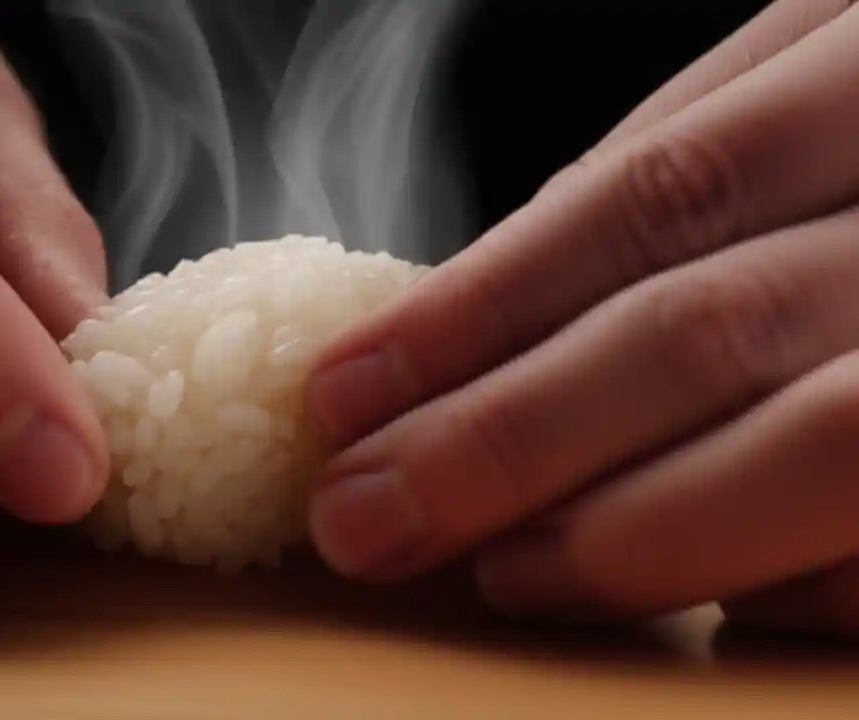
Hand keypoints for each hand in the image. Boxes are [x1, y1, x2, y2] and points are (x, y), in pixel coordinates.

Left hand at [307, 0, 858, 636]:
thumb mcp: (822, 87)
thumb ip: (685, 179)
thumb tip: (480, 315)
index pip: (648, 202)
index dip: (477, 311)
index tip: (341, 399)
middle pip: (703, 331)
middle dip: (508, 439)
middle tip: (365, 521)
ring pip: (818, 448)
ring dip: (629, 530)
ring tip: (496, 572)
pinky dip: (784, 583)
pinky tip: (690, 600)